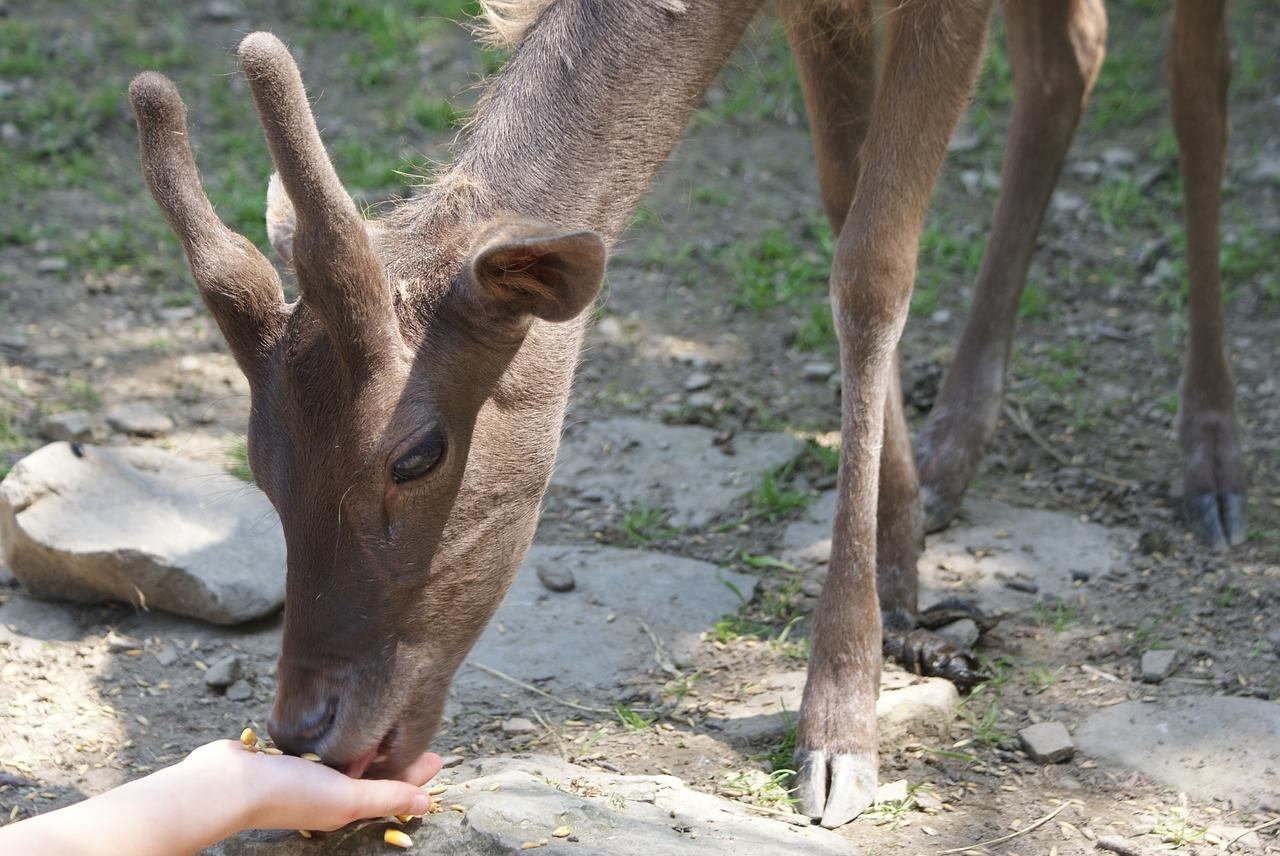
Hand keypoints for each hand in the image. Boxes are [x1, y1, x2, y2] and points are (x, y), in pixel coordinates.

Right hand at [184, 740, 443, 831]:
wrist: (226, 783)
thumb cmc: (286, 793)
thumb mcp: (346, 797)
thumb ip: (386, 797)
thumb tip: (426, 804)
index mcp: (344, 803)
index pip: (389, 785)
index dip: (414, 771)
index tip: (437, 754)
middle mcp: (327, 789)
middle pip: (370, 771)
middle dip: (393, 754)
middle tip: (417, 728)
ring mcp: (305, 772)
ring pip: (344, 757)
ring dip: (365, 741)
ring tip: (386, 719)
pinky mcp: (285, 754)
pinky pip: (318, 744)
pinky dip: (334, 733)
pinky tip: (340, 717)